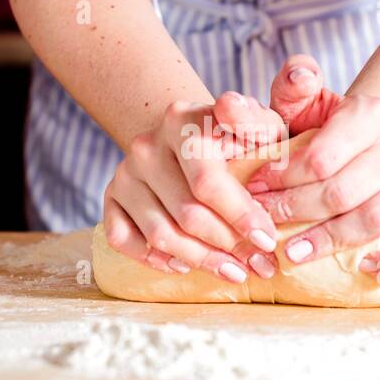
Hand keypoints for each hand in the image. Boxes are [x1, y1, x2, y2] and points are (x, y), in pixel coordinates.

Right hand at [103, 93, 283, 281]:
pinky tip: (185, 265)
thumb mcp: (256, 125)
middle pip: (187, 213)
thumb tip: (230, 107)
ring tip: (235, 272)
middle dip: (229, 246)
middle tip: (261, 266)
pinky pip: (123, 239)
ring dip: (201, 260)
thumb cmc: (234, 139)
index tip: (268, 241)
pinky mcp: (111, 196)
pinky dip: (154, 259)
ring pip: (160, 233)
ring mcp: (125, 173)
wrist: (188, 138)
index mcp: (182, 121)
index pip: (208, 180)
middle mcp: (147, 146)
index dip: (240, 215)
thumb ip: (254, 120)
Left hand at [247, 55, 379, 281]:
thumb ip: (293, 87)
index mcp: (370, 114)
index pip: (322, 155)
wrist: (365, 146)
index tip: (255, 188)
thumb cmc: (322, 131)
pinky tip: (369, 271)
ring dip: (329, 239)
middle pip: (342, 190)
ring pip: (374, 218)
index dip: (284, 177)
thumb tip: (299, 75)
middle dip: (295, 209)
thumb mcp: (304, 104)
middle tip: (263, 223)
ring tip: (292, 253)